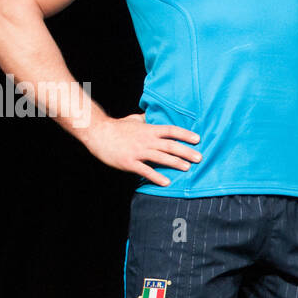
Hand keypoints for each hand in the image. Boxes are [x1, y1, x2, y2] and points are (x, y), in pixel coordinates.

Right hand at [79, 113, 200, 186]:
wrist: (97, 132)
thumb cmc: (117, 127)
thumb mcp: (134, 120)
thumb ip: (147, 120)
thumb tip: (155, 115)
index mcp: (148, 129)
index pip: (171, 130)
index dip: (185, 134)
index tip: (197, 139)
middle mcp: (146, 140)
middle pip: (170, 145)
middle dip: (186, 152)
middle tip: (200, 158)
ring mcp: (138, 151)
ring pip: (161, 157)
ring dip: (175, 163)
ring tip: (187, 168)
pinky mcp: (129, 162)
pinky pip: (145, 170)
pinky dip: (156, 176)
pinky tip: (166, 182)